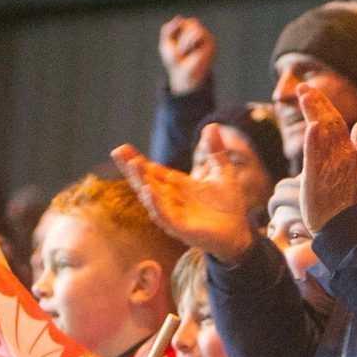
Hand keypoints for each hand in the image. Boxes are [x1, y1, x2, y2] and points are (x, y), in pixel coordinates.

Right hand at [110, 145, 255, 264]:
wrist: (239, 232)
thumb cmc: (228, 204)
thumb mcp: (222, 172)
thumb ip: (215, 151)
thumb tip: (212, 125)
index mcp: (176, 185)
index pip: (152, 171)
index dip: (137, 160)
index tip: (123, 148)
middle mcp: (170, 199)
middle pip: (145, 181)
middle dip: (131, 167)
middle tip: (117, 151)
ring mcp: (173, 214)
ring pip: (151, 198)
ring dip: (141, 182)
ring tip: (132, 165)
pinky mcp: (181, 229)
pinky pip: (164, 216)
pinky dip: (156, 204)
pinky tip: (148, 191)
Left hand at [157, 17, 214, 95]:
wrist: (182, 75)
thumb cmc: (174, 60)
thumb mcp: (166, 43)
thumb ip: (168, 29)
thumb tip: (178, 18)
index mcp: (189, 32)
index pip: (182, 21)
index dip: (175, 28)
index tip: (170, 40)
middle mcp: (199, 34)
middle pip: (191, 22)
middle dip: (182, 34)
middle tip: (180, 48)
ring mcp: (206, 38)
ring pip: (195, 27)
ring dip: (185, 39)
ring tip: (184, 50)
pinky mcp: (211, 43)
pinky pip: (199, 33)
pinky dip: (191, 40)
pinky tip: (191, 49)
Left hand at [295, 88, 356, 233]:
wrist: (339, 225)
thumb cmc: (344, 199)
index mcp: (349, 152)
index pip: (336, 122)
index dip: (324, 105)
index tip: (311, 91)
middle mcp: (341, 155)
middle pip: (329, 122)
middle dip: (316, 102)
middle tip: (303, 87)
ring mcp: (329, 166)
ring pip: (322, 134)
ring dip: (313, 112)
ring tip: (304, 95)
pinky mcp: (315, 178)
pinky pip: (314, 157)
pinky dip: (313, 141)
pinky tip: (311, 126)